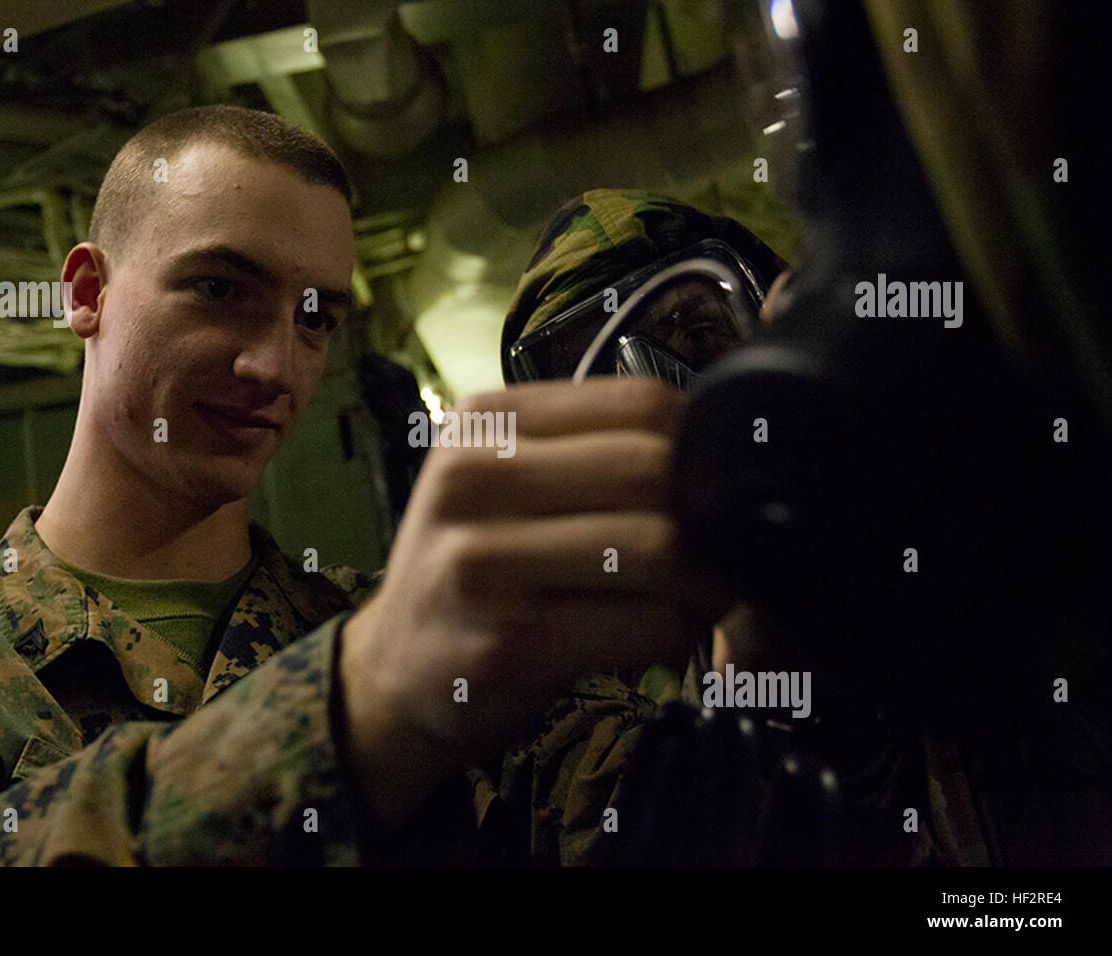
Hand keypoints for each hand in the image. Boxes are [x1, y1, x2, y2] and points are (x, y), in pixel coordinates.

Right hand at [338, 377, 733, 822]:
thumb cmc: (470, 568)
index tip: (703, 490)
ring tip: (689, 599)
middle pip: (656, 471)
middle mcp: (475, 478)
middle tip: (712, 555)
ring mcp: (485, 562)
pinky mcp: (510, 644)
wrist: (394, 671)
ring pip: (660, 549)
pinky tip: (655, 639)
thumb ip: (586, 448)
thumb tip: (718, 444)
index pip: (641, 401)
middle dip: (708, 520)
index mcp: (485, 420)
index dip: (700, 447)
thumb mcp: (499, 479)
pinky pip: (647, 626)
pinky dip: (676, 635)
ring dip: (702, 584)